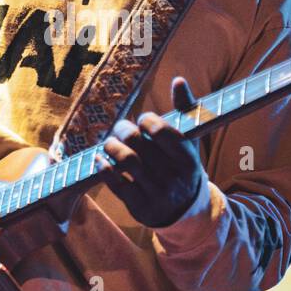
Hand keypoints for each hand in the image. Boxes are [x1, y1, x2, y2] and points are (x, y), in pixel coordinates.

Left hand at [96, 75, 206, 228]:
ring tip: (109, 143)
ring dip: (110, 147)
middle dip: (122, 129)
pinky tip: (100, 159)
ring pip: (125, 161)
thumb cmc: (183, 165)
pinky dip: (103, 168)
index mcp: (188, 157)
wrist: (185, 210)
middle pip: (137, 143)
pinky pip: (115, 184)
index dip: (146, 121)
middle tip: (120, 129)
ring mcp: (156, 193)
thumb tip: (178, 80)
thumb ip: (185, 110)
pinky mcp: (140, 207)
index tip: (142, 122)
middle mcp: (173, 176)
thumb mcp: (190, 141)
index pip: (161, 131)